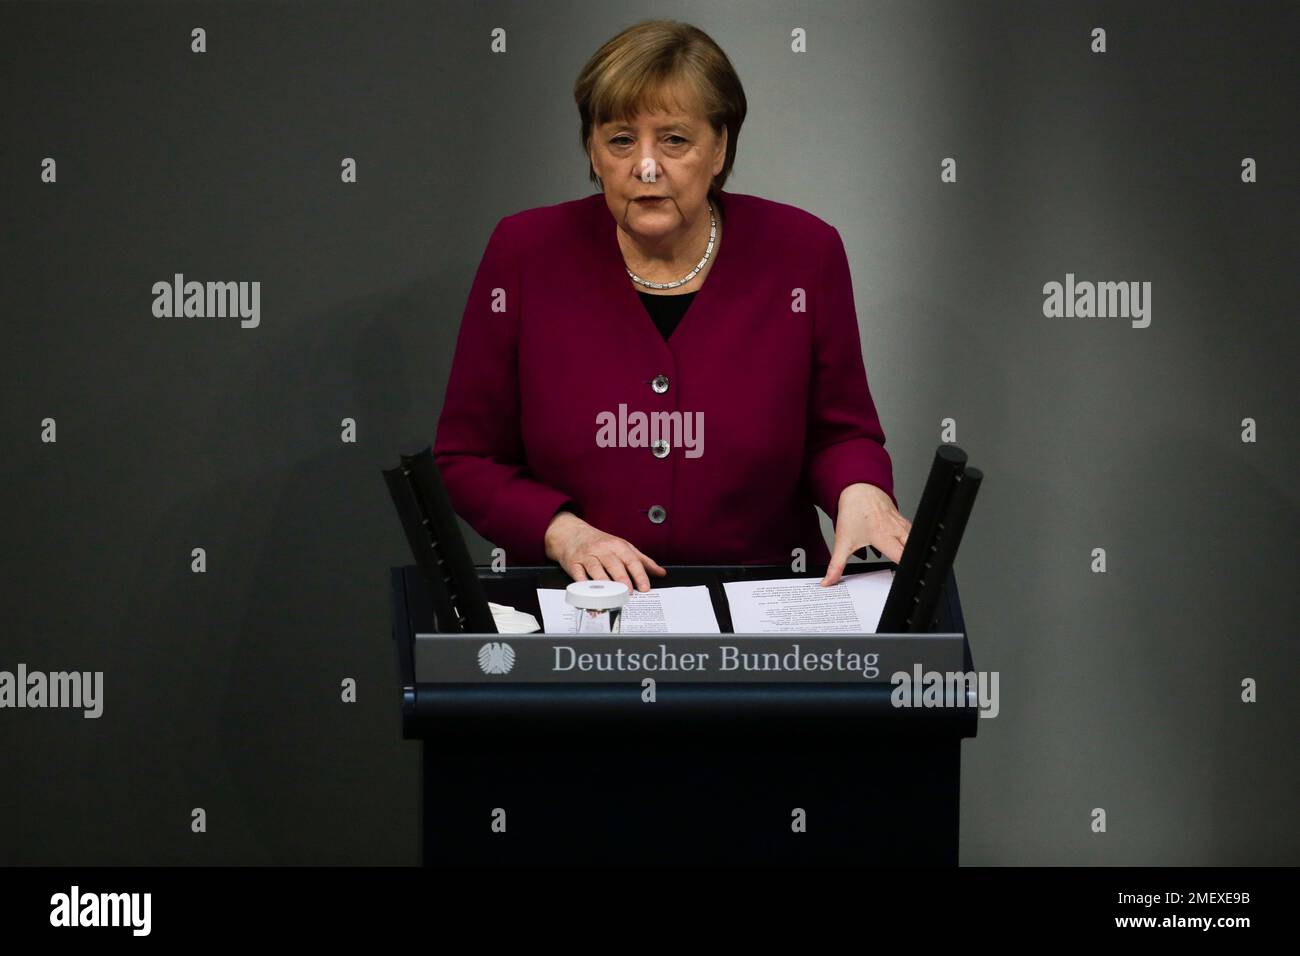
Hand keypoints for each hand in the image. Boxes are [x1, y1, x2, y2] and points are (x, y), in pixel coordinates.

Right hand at [544, 511, 666, 592]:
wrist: (571, 533)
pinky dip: (583, 585)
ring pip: (596, 569)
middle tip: (629, 592)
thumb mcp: (623, 547)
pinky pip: (578, 574)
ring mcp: (587, 556)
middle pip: (614, 564)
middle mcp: (602, 549)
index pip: (631, 560)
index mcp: (617, 545)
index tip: (645, 587)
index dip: (639, 574)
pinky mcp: (573, 563)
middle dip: (622, 579)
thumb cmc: (600, 543)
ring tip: (612, 595)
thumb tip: (661, 573)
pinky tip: (589, 594)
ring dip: (604, 583)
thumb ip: (642, 560)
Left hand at [820, 482, 911, 586]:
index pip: (902, 557)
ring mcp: (903, 526)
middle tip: (901, 575)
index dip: (903, 570)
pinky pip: (913, 536)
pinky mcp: (905, 523)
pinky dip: (910, 545)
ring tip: (902, 564)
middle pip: (912, 552)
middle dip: (909, 564)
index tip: (899, 579)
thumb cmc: (853, 512)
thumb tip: (828, 582)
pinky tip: (902, 550)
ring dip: (910, 555)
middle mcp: (897, 531)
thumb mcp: (843, 542)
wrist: (859, 489)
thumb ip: (836, 565)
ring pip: (915, 543)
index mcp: (883, 537)